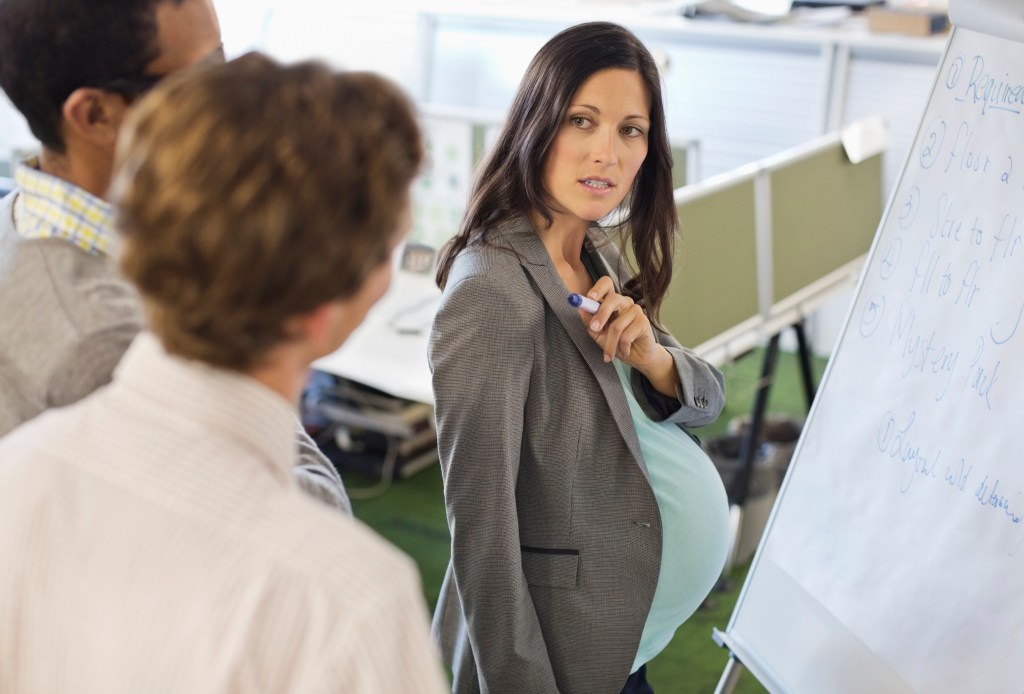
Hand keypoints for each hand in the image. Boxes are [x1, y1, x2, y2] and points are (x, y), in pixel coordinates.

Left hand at [577, 278, 674, 392]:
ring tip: (609, 354)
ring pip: (617, 325)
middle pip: (613, 299)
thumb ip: (590, 323)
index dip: (598, 288)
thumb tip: (581, 310)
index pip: (606, 284)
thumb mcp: (599, 335)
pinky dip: (622, 348)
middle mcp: (624, 302)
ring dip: (610, 344)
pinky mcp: (644, 322)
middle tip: (594, 328)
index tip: (590, 298)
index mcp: (611, 301)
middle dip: (601, 314)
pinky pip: (626, 336)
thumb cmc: (617, 343)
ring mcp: (635, 310)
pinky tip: (625, 351)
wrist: (637, 357)